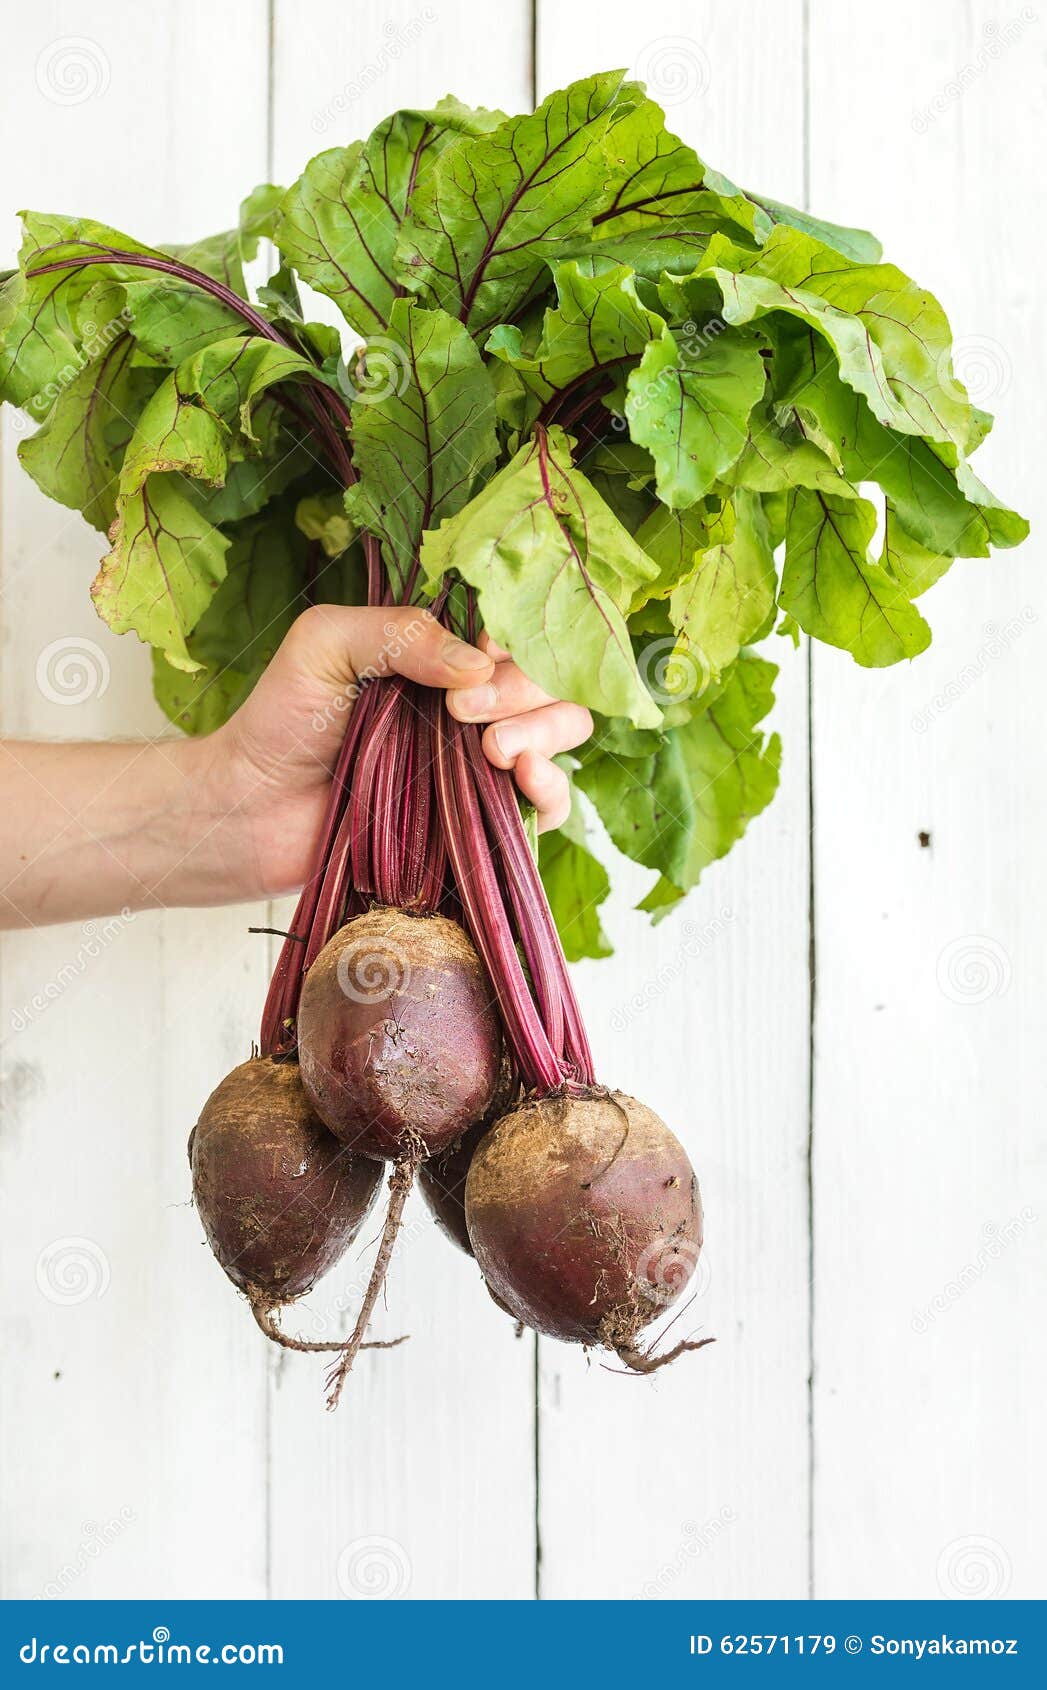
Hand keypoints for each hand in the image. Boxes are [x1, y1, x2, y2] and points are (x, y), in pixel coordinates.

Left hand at [206, 605, 592, 898]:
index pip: (516, 632)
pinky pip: (549, 806)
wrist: (252, 812)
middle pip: (547, 680)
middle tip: (462, 715)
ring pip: (561, 731)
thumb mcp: (325, 645)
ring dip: (544, 731)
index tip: (477, 663)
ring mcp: (481, 762)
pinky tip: (524, 781)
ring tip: (495, 752)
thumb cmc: (282, 722)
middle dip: (522, 692)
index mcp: (443, 654)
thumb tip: (480, 664)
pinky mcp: (481, 823)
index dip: (513, 643)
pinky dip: (552, 790)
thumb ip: (398, 633)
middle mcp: (473, 703)